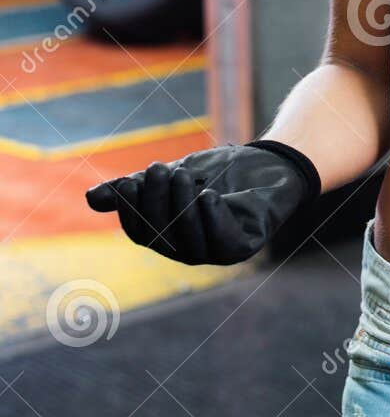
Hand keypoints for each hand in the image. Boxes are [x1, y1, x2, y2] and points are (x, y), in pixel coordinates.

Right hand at [84, 139, 320, 264]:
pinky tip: (207, 195)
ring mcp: (218, 253)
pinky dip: (212, 219)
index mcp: (170, 237)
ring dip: (183, 206)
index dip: (131, 211)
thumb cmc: (220, 172)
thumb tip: (92, 199)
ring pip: (191, 240)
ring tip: (183, 174)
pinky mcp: (245, 247)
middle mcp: (191, 251)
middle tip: (160, 168)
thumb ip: (139, 187)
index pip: (141, 233)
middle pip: (163, 237)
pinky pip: (223, 242)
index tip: (129, 182)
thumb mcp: (174, 175)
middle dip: (156, 203)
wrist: (269, 163)